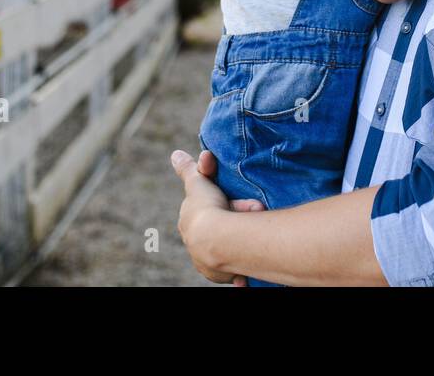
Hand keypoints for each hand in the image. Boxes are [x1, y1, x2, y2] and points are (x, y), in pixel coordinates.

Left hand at [170, 148, 264, 284]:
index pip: (209, 209)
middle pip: (222, 226)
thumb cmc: (208, 208)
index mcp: (189, 224)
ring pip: (229, 245)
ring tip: (258, 226)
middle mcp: (195, 244)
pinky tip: (244, 278)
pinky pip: (234, 272)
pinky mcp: (222, 274)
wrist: (218, 240)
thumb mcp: (199, 182)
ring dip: (243, 238)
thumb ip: (188, 169)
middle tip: (257, 207)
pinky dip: (240, 274)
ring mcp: (208, 261)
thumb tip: (175, 154)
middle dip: (239, 215)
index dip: (227, 201)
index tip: (244, 198)